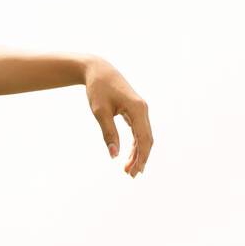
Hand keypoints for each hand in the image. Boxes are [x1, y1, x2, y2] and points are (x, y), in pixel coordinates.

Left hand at [83, 57, 152, 176]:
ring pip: (143, 136)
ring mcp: (140, 110)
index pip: (144, 139)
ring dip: (138, 153)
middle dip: (141, 159)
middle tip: (131, 175)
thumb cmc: (97, 89)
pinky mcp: (135, 110)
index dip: (141, 157)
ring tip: (128, 169)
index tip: (135, 172)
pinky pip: (138, 130)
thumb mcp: (100, 112)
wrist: (98, 70)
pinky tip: (129, 155)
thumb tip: (114, 155)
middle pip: (147, 139)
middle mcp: (143, 109)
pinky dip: (135, 144)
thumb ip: (108, 133)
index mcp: (138, 109)